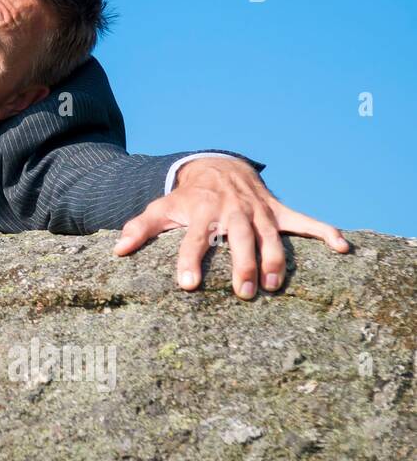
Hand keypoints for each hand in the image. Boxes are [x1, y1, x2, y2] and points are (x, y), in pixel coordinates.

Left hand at [113, 157, 349, 298]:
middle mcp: (232, 210)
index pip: (194, 239)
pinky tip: (343, 248)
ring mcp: (258, 210)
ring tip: (274, 287)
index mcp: (202, 211)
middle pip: (240, 239)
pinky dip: (325, 231)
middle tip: (243, 295)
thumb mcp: (161, 207)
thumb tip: (117, 251)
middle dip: (243, 265)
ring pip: (271, 236)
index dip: (190, 261)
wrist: (217, 166)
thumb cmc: (186, 196)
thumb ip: (140, 228)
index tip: (189, 286)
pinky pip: (306, 220)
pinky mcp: (278, 210)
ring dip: (275, 260)